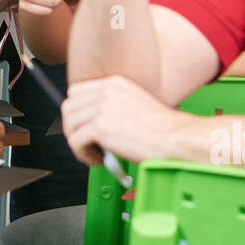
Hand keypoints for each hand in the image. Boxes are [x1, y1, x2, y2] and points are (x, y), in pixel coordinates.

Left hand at [62, 75, 186, 166]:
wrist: (175, 137)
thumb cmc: (162, 128)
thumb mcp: (135, 104)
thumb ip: (113, 106)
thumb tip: (93, 121)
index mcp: (113, 83)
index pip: (76, 92)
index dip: (76, 112)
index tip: (83, 126)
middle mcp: (105, 91)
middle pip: (68, 108)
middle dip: (74, 129)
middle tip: (87, 143)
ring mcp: (101, 108)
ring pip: (70, 127)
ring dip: (79, 145)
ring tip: (96, 155)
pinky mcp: (99, 127)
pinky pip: (75, 142)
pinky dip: (83, 155)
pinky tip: (100, 160)